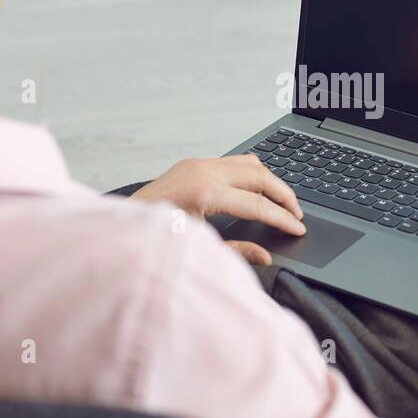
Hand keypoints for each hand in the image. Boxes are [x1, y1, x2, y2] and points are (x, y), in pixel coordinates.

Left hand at [131, 155, 304, 264]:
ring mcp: (197, 164)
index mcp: (204, 192)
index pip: (257, 204)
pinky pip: (233, 161)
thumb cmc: (152, 238)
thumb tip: (264, 256)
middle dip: (284, 195)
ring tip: (283, 202)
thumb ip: (235, 252)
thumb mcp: (197, 248)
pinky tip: (257, 189)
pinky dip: (251, 174)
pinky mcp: (192, 163)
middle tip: (298, 214)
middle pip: (260, 176)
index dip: (282, 218)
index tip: (298, 228)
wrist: (119, 227)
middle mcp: (202, 171)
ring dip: (270, 181)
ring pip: (249, 163)